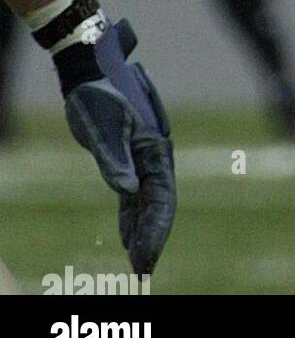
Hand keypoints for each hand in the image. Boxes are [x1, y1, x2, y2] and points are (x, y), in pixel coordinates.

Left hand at [58, 20, 175, 274]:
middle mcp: (154, 154)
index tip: (147, 258)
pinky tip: (126, 237)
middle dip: (152, 237)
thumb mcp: (103, 126)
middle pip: (158, 203)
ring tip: (137, 262)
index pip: (161, 197)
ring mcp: (142, 156)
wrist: (90, 67)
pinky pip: (133, 194)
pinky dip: (131, 216)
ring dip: (143, 230)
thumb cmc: (97, 93)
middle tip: (142, 271)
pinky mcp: (126, 157)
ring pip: (147, 201)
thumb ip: (115, 159)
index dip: (156, 229)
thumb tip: (129, 191)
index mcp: (155, 146)